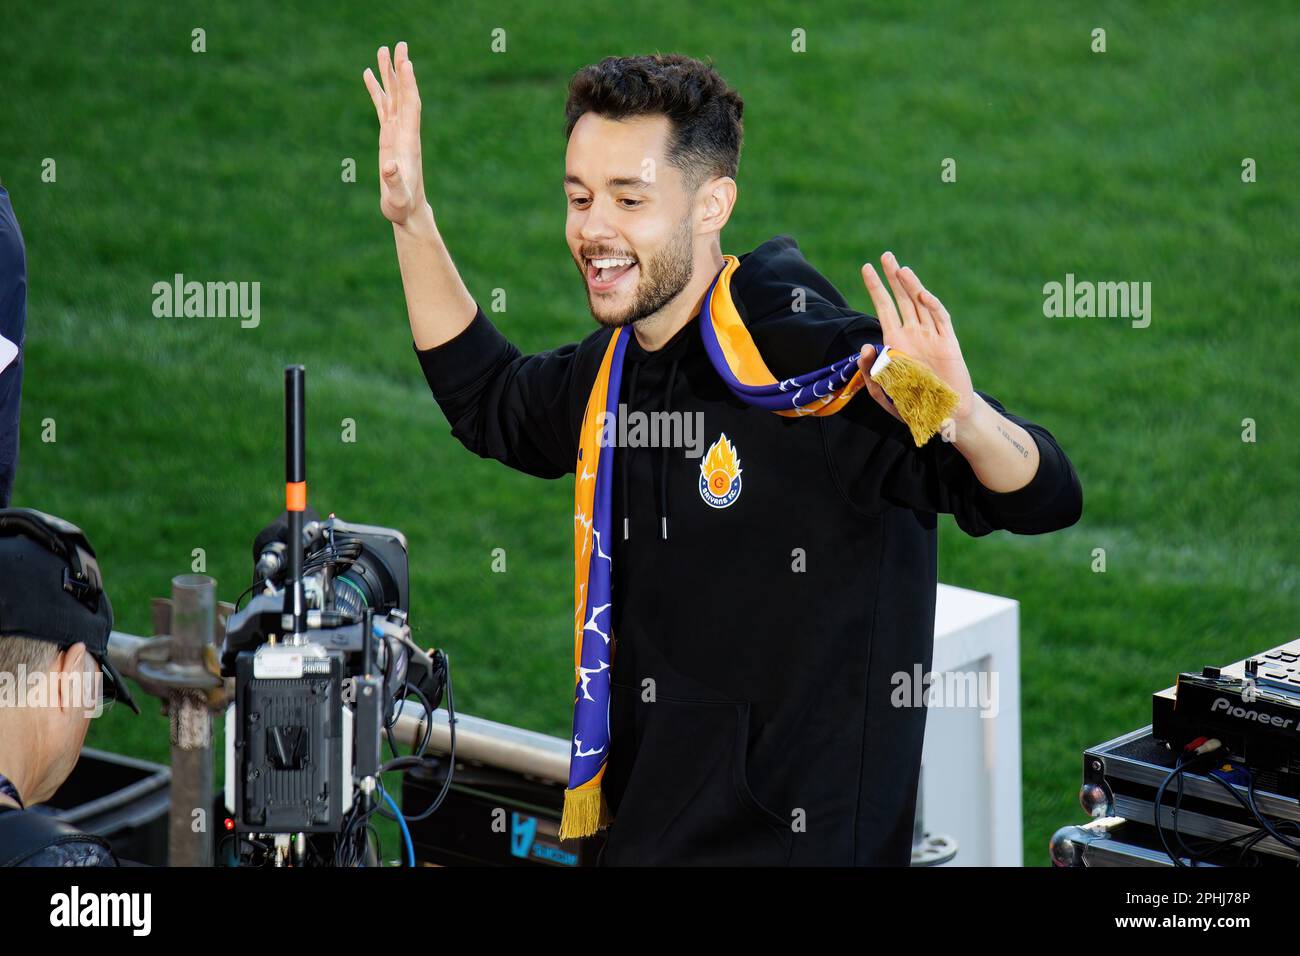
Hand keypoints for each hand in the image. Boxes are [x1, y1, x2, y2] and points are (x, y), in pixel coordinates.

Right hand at [362, 41, 428, 226]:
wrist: (406, 212)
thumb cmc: (402, 206)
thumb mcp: (397, 196)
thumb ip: (393, 181)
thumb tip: (388, 166)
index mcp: (408, 141)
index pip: (410, 105)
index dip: (409, 84)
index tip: (406, 61)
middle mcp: (405, 132)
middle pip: (404, 94)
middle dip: (401, 69)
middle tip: (398, 44)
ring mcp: (397, 133)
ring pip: (393, 97)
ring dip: (389, 75)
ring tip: (382, 50)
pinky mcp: (389, 137)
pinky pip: (383, 108)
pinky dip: (377, 91)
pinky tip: (369, 75)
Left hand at [856, 251, 975, 421]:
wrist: (941, 415)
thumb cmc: (910, 404)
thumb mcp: (882, 391)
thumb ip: (870, 371)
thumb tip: (866, 346)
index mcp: (896, 340)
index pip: (884, 307)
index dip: (876, 287)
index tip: (866, 267)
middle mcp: (913, 333)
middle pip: (902, 299)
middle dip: (894, 277)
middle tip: (885, 256)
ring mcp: (931, 336)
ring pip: (920, 304)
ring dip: (911, 286)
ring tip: (900, 269)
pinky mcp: (948, 343)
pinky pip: (940, 320)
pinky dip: (932, 306)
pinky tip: (921, 295)